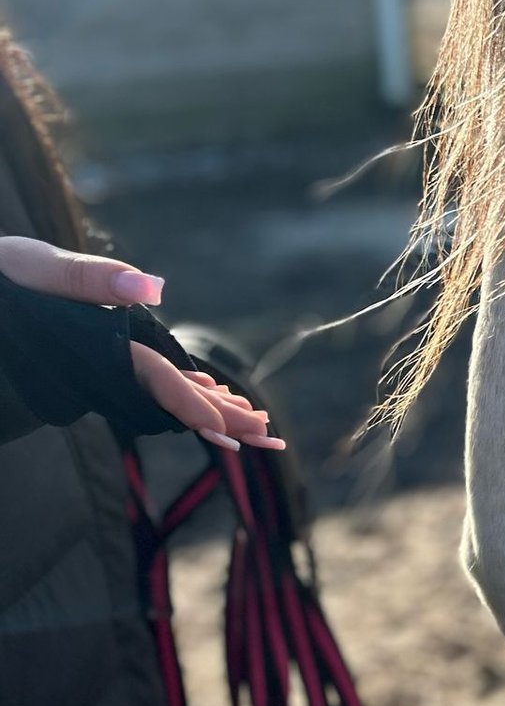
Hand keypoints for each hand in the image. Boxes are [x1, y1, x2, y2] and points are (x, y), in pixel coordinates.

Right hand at [0, 235, 284, 452]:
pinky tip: (209, 391)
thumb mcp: (32, 268)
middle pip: (169, 399)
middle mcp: (98, 369)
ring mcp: (98, 368)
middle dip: (220, 420)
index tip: (239, 430)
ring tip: (256, 425)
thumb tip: (153, 287)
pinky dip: (180, 385)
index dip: (197, 407)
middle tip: (271, 438)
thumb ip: (85, 279)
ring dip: (207, 407)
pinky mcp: (95, 357)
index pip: (155, 383)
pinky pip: (146, 377)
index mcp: (91, 352)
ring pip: (162, 392)